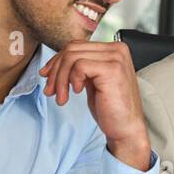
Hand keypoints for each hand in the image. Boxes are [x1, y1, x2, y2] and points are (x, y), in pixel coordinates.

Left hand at [39, 41, 151, 171]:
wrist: (126, 129)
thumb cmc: (111, 108)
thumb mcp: (92, 81)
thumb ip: (81, 67)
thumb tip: (54, 63)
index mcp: (113, 49)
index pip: (77, 45)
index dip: (57, 60)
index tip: (47, 76)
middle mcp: (116, 49)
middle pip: (72, 49)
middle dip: (55, 71)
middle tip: (50, 90)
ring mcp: (115, 58)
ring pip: (72, 57)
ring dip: (60, 79)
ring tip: (61, 97)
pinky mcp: (111, 69)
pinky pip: (79, 66)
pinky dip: (72, 80)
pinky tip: (77, 92)